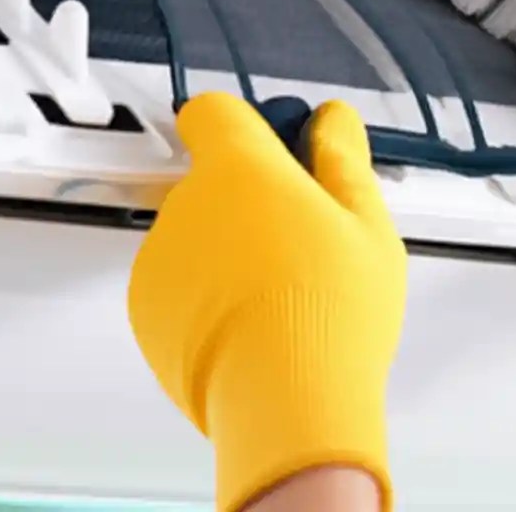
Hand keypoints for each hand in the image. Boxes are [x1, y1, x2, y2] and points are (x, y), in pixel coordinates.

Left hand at [129, 93, 404, 511]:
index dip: (246, 127)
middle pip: (213, 179)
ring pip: (196, 234)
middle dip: (250, 199)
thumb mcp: (367, 225)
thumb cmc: (331, 315)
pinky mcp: (147, 311)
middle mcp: (188, 203)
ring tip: (282, 296)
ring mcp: (160, 258)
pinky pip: (178, 284)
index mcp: (240, 170)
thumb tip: (332, 122)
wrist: (286, 403)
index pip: (214, 112)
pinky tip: (252, 326)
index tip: (277, 151)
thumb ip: (343, 160)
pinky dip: (205, 297)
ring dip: (228, 251)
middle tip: (303, 240)